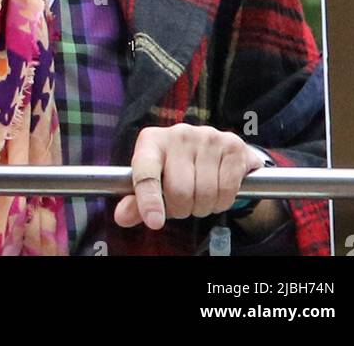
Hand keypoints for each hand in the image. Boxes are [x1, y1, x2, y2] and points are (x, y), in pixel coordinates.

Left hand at [115, 125, 267, 230]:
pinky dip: (222, 202)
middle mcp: (178, 133)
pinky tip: (218, 190)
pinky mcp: (232, 145)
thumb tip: (121, 217)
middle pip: (179, 191)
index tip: (154, 221)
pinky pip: (226, 191)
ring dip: (203, 207)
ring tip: (201, 195)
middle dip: (182, 209)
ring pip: (204, 194)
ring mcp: (207, 136)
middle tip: (184, 203)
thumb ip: (138, 201)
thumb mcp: (156, 181)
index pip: (145, 171)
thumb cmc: (179, 168)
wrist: (218, 150)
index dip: (148, 199)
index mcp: (152, 140)